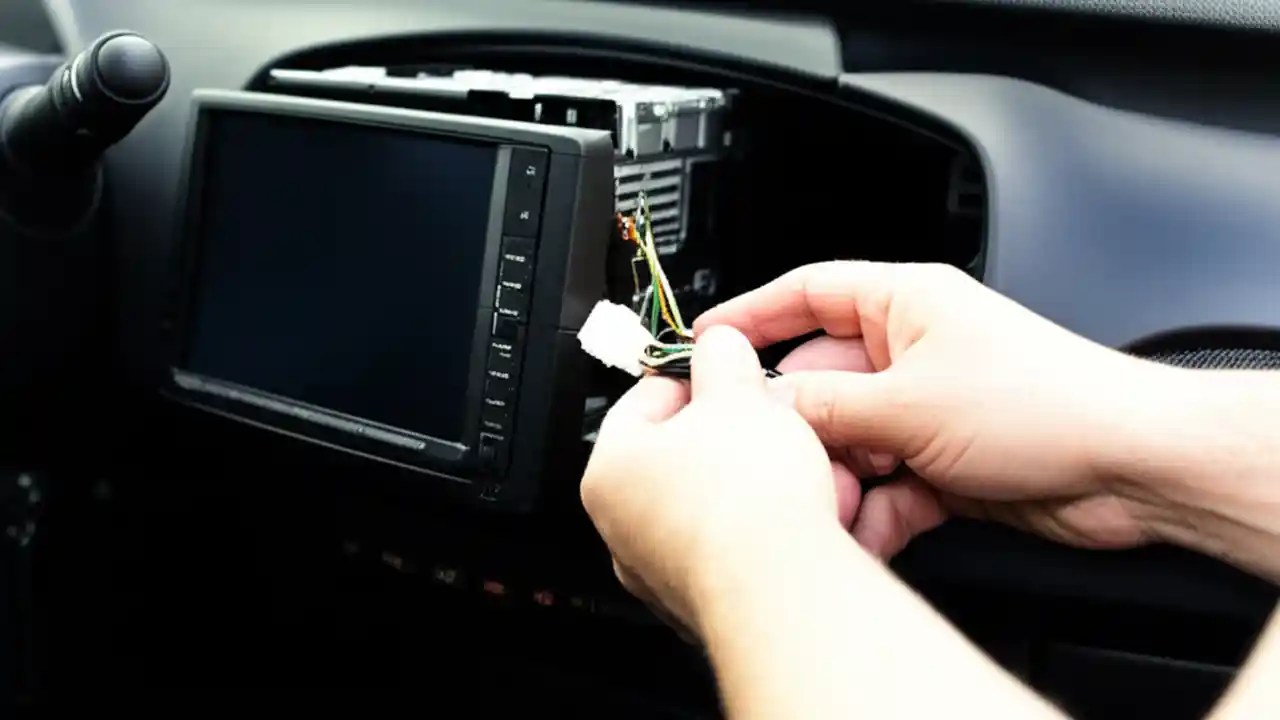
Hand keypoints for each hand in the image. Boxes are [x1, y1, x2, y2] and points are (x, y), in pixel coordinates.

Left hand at [580, 326, 857, 635]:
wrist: (783, 590)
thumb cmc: (747, 499)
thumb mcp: (738, 395)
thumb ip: (722, 357)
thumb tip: (717, 342)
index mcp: (610, 467)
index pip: (646, 397)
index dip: (698, 376)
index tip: (730, 372)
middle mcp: (622, 526)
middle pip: (680, 453)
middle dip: (732, 433)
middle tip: (767, 421)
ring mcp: (658, 570)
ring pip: (710, 501)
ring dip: (752, 480)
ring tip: (792, 468)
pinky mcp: (700, 601)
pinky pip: (732, 546)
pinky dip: (760, 527)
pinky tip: (794, 517)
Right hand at [695, 261, 1173, 557]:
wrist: (1129, 467)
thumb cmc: (1046, 402)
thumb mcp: (908, 402)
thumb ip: (824, 405)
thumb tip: (762, 405)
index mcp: (905, 305)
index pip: (808, 293)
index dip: (752, 315)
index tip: (705, 343)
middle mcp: (912, 352)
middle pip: (820, 380)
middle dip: (799, 426)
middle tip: (767, 456)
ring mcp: (926, 408)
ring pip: (849, 440)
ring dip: (839, 476)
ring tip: (834, 502)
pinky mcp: (943, 461)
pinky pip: (885, 483)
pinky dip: (875, 508)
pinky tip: (872, 528)